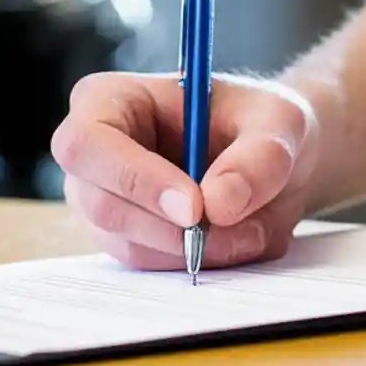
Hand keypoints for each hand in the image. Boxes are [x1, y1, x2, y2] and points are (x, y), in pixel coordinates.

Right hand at [50, 72, 319, 269]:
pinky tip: (232, 240)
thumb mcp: (278, 121)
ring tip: (249, 231)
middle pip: (100, 203)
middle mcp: (91, 154)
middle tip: (233, 230)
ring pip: (127, 244)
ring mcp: (98, 200)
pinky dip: (195, 261)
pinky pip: (149, 264)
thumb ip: (259, 157)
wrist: (266, 156)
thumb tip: (218, 204)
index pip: (88, 143)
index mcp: (106, 100)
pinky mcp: (122, 238)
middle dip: (169, 228)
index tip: (194, 206)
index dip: (133, 178)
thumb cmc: (258, 120)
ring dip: (192, 249)